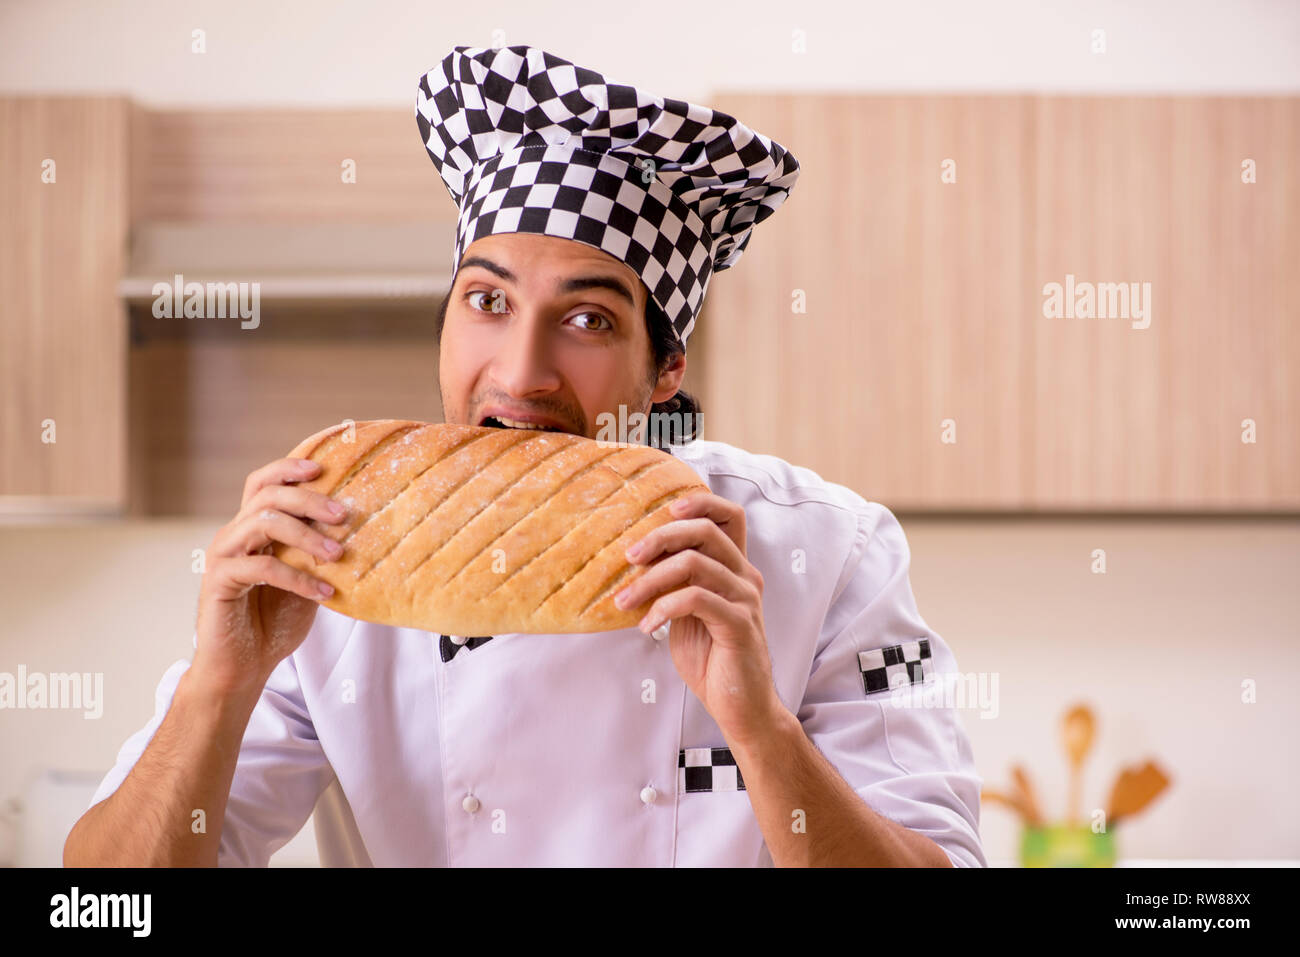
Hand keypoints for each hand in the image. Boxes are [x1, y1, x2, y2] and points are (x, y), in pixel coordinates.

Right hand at [193, 457, 349, 696]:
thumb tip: (360, 529)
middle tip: (343, 515)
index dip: (289, 469)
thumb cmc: (274, 621)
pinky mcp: (219, 581)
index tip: (323, 468)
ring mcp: (223, 556)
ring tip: (338, 555)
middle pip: (267, 497)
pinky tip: (324, 593)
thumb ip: (319, 553)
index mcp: (252, 528)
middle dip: (309, 500)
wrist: (244, 666)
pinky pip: (262, 568)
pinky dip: (298, 578)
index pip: (264, 484)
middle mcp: (233, 535)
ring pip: (262, 523)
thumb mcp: (307, 580)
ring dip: (306, 536)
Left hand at [614, 491, 787, 744]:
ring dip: (651, 579)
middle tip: (628, 555)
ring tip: (624, 600)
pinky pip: (696, 599)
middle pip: (706, 530)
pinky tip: (647, 627)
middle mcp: (745, 576)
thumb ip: (674, 583)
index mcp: (735, 568)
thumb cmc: (711, 658)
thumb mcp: (687, 613)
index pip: (729, 515)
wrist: (740, 707)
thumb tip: (634, 559)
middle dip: (661, 536)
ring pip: (695, 563)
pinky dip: (663, 607)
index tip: (665, 509)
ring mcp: (745, 599)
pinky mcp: (738, 625)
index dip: (700, 501)